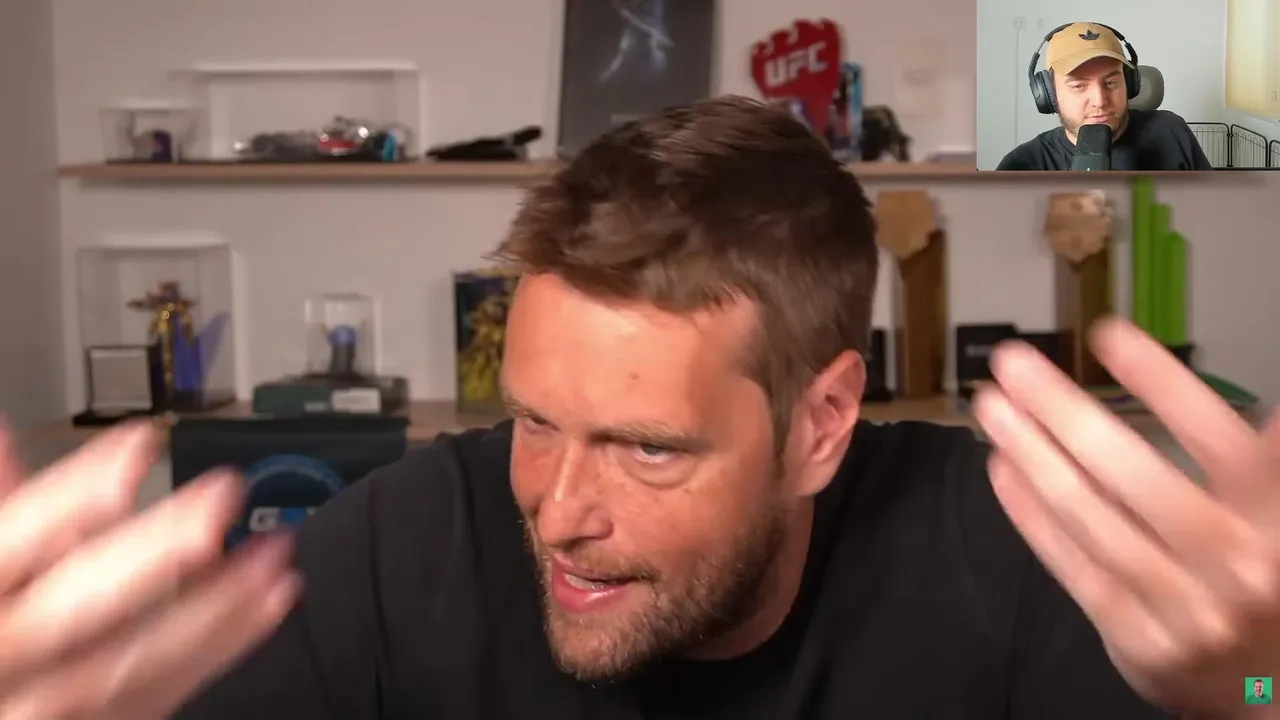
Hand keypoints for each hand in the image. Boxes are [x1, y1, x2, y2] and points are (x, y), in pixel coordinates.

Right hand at [0, 421, 300, 719]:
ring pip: (128, 664)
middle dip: (156, 552)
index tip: (138, 447)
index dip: (71, 498)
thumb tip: (3, 438)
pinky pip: (157, 698)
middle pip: (72, 613)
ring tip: (273, 552)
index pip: (6, 548)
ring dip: (213, 606)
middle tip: (222, 498)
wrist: (2, 698)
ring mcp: (43, 706)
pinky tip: (268, 604)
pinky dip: (218, 648)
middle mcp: (2, 663)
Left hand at [974, 318, 1279, 716]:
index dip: (1162, 382)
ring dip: (1033, 454)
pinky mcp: (1138, 638)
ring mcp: (1184, 608)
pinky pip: (1073, 566)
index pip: (1219, 438)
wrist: (1270, 687)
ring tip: (993, 407)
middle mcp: (1236, 565)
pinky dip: (1032, 515)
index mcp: (1274, 521)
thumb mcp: (1270, 510)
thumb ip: (1252, 458)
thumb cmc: (1259, 575)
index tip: (1106, 334)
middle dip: (1065, 412)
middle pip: (1137, 476)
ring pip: (1092, 520)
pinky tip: (1004, 468)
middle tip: (1015, 365)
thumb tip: (1215, 384)